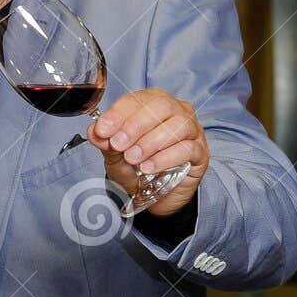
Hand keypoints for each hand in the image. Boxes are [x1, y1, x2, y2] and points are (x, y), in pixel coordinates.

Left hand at [86, 88, 208, 216]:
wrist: (156, 197)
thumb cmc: (137, 169)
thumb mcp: (115, 157)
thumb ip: (106, 143)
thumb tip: (94, 131)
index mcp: (153, 104)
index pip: (138, 99)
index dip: (119, 113)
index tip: (103, 130)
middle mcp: (176, 111)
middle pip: (161, 106)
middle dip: (136, 125)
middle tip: (119, 144)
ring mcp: (192, 130)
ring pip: (177, 126)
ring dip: (150, 142)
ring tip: (133, 159)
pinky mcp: (201, 152)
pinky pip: (188, 148)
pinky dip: (165, 157)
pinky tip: (149, 167)